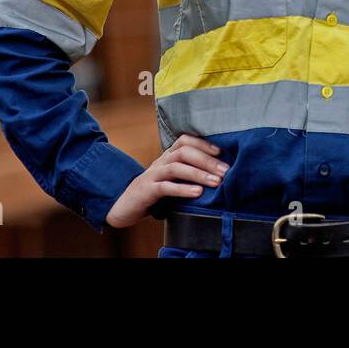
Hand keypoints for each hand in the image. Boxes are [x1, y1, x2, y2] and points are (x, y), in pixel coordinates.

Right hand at [106, 134, 226, 228]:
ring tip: (216, 182)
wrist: (123, 206)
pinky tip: (197, 193)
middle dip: (206, 160)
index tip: (220, 152)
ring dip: (198, 174)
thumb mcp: (170, 179)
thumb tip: (217, 174)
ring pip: (176, 168)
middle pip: (184, 152)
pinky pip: (165, 187)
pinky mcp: (146, 191)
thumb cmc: (153, 193)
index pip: (184, 141)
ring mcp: (152, 175)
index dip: (202, 143)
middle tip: (225, 171)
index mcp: (166, 157)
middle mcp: (160, 162)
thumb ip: (187, 173)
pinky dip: (182, 189)